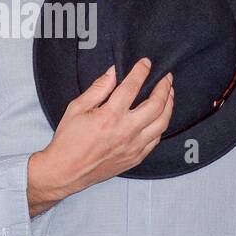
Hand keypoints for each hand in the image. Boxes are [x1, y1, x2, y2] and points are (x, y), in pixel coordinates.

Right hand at [28, 57, 173, 216]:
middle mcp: (126, 131)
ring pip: (162, 123)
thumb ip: (98, 88)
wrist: (66, 171)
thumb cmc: (68, 141)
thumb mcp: (76, 108)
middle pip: (156, 104)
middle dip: (164, 87)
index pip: (132, 87)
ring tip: (169, 94)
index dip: (141, 71)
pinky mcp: (136, 158)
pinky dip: (161, 125)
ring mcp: (133, 146)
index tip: (145, 63)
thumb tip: (113, 73)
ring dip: (169, 105)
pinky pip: (156, 139)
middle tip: (166, 77)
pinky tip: (160, 116)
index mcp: (110, 116)